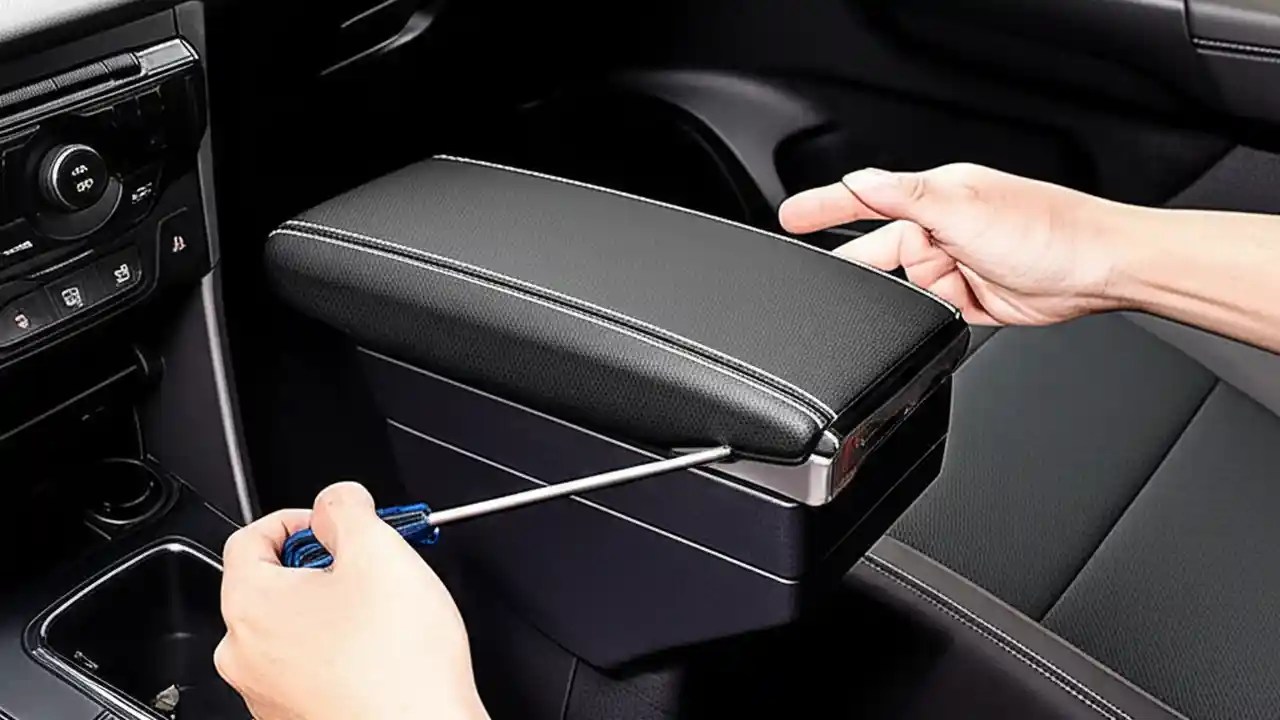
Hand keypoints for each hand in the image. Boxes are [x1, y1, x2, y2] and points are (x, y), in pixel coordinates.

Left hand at [215, 482, 488, 719]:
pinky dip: (336, 651)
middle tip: (368, 564)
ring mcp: (266, 692)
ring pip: (290, 628)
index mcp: (251, 604)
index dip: (298, 518)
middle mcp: (245, 653)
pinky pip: (305, 668)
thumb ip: (348, 509)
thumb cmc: (398, 665)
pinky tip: (377, 652)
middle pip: (271, 584)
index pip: (250, 537)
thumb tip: (336, 501)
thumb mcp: (380, 551)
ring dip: (331, 609)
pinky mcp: (293, 717)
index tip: (333, 523)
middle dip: (322, 566)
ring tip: (381, 611)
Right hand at [779, 164, 1145, 325]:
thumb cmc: (1049, 230)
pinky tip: (936, 318)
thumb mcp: (964, 207)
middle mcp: (941, 229)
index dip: (825, 207)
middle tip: (821, 283)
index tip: (789, 216)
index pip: (866, 198)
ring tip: (925, 298)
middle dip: (858, 268)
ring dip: (905, 299)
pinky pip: (928, 313)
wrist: (1100, 271)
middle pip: (877, 251)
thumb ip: (905, 197)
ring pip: (902, 289)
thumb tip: (858, 181)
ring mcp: (954, 265)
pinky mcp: (967, 300)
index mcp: (935, 196)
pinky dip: (925, 319)